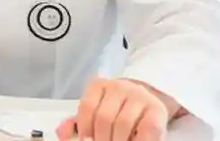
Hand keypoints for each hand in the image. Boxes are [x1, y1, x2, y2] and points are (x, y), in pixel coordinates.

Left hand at [57, 78, 177, 140]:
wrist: (149, 102)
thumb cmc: (117, 110)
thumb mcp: (96, 112)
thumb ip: (78, 123)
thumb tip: (62, 134)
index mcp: (99, 85)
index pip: (87, 107)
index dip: (84, 128)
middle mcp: (120, 87)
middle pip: (104, 117)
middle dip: (101, 139)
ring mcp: (140, 97)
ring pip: (123, 124)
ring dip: (118, 140)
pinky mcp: (157, 110)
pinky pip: (146, 129)